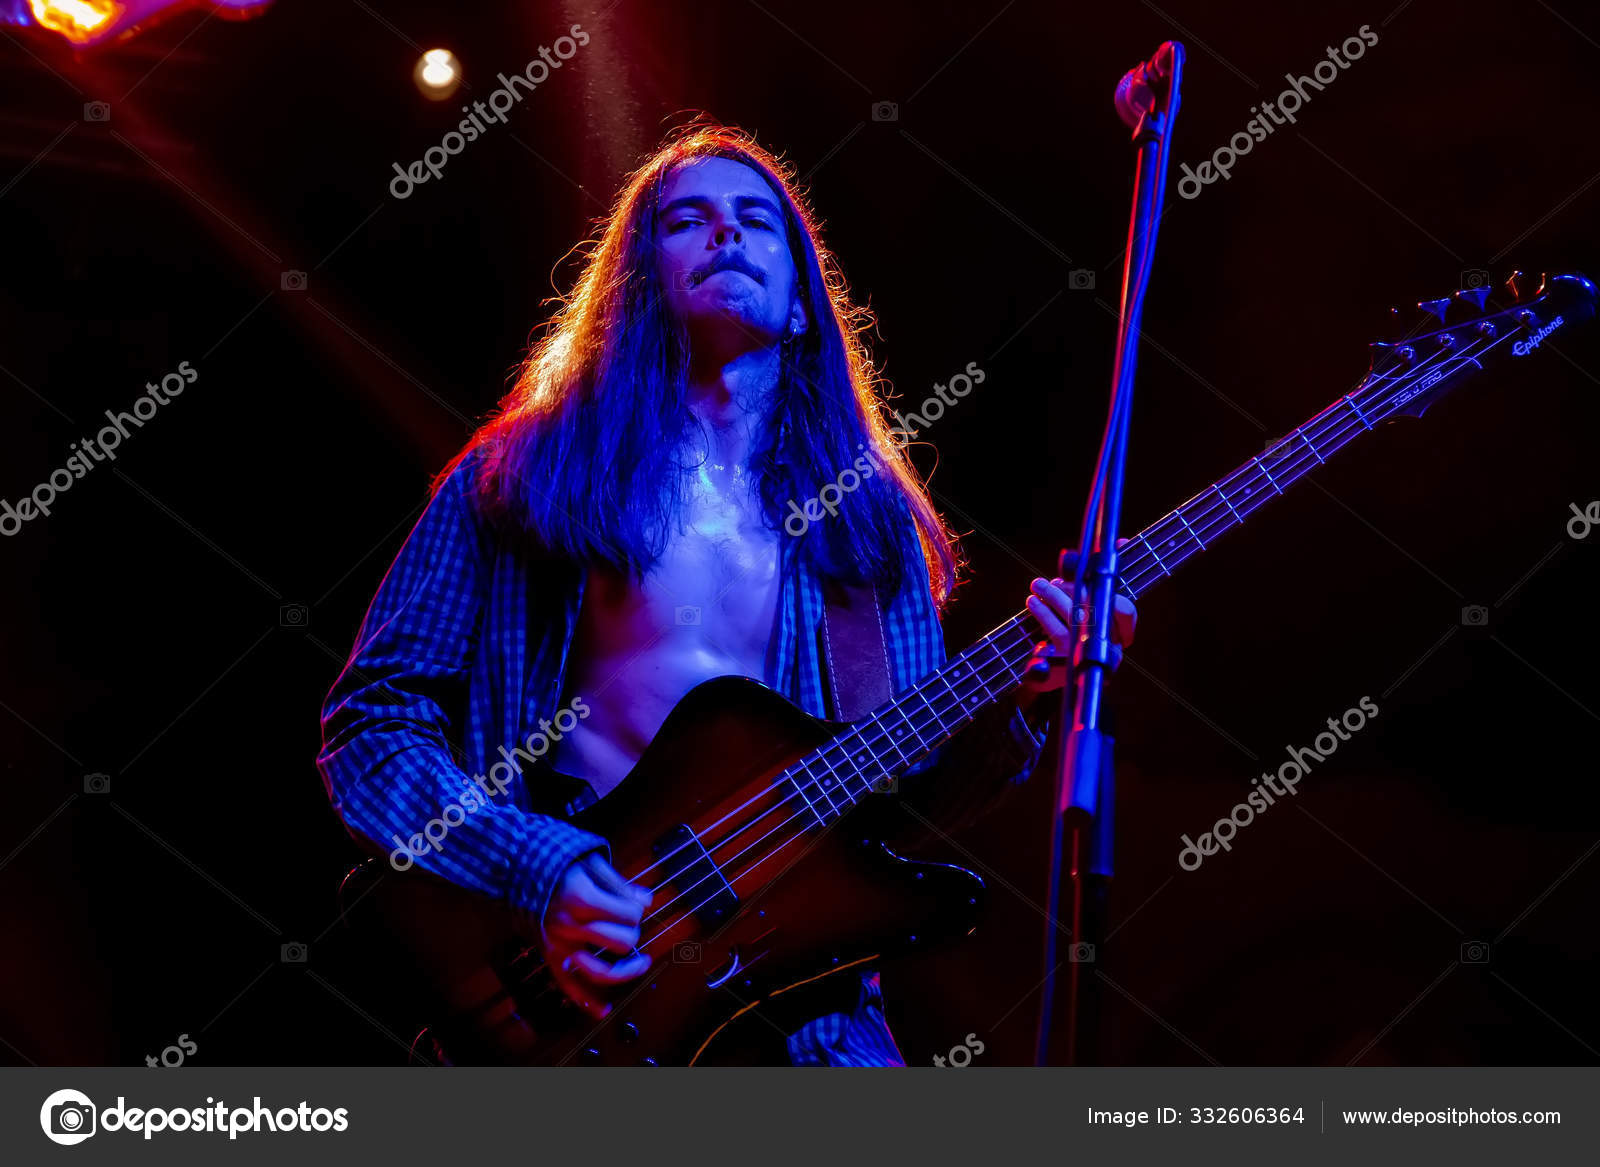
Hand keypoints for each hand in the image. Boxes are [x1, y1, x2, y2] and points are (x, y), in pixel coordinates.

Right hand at [542, 852, 653, 1018]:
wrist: (517, 871)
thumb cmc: (558, 864)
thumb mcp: (591, 861)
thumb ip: (620, 884)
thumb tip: (646, 901)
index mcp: (581, 898)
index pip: (629, 915)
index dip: (637, 909)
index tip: (632, 902)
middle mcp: (569, 925)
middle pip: (622, 942)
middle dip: (633, 932)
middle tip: (629, 922)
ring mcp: (558, 944)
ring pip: (601, 972)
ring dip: (626, 971)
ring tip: (641, 962)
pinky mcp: (549, 955)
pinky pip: (568, 985)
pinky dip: (586, 1002)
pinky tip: (603, 1010)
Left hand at [1019, 547, 1137, 697]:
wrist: (1054, 673)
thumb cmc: (1078, 629)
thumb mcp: (1090, 605)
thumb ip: (1103, 576)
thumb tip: (1122, 541)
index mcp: (1119, 634)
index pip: (1126, 611)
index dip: (1113, 591)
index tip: (1093, 578)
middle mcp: (1107, 648)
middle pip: (1093, 613)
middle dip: (1069, 592)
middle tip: (1047, 580)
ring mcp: (1086, 659)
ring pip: (1071, 624)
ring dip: (1051, 600)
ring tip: (1036, 586)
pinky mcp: (1065, 668)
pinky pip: (1054, 638)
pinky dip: (1043, 616)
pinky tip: (1033, 604)